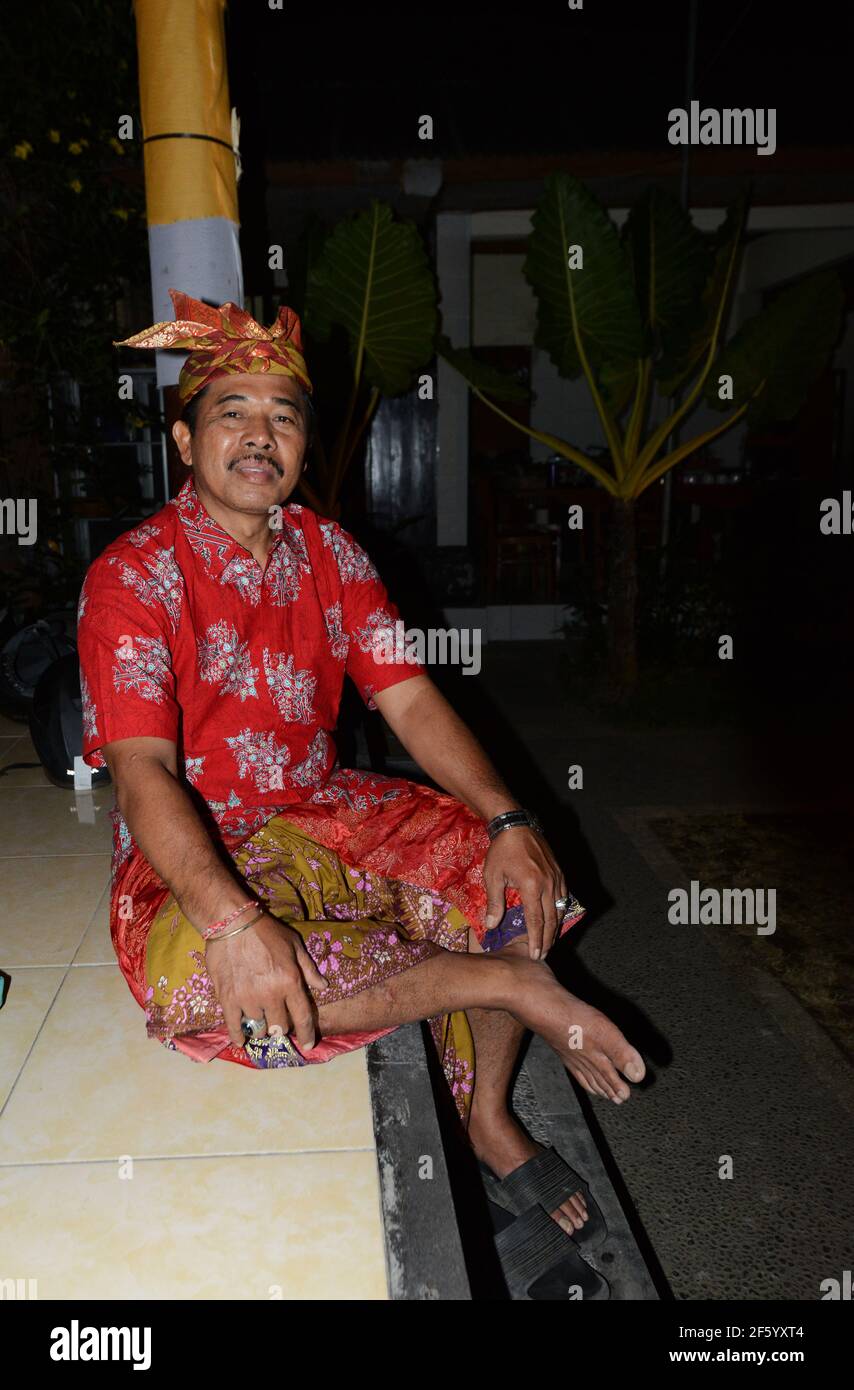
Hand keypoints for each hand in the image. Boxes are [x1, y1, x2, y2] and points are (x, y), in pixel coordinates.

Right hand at [204, 912, 328, 1052]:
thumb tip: (323, 986)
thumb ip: (309, 969)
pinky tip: (241, 1040)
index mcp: (290, 982)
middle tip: (279, 1023)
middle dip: (282, 1027)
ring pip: (258, 1028)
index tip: (308, 1046)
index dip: (307, 1035)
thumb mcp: (294, 946)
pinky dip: (238, 1036)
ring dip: (262, 1029)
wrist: (232, 923)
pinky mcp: (228, 999)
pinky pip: (234, 1026)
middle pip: (280, 1026)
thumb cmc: (267, 932)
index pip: (303, 1017)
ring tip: (260, 1024)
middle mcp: (270, 995)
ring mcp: (248, 999)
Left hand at [482, 827, 567, 960]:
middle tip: (543, 955)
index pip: (537, 920)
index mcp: (531, 886)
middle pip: (552, 919)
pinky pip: (563, 897)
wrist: (516, 826)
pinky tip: (555, 919)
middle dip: (548, 939)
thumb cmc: (501, 851)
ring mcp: (557, 877)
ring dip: (556, 928)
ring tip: (549, 941)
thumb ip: (495, 903)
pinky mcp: (559, 872)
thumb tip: (492, 926)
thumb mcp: (493, 876)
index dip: (536, 940)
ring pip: (560, 909)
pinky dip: (560, 911)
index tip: (535, 955)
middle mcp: (548, 883)